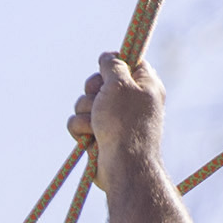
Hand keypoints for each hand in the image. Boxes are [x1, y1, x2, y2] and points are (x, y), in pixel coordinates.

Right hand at [64, 51, 167, 191]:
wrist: (123, 165)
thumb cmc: (125, 122)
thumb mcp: (120, 83)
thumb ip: (112, 65)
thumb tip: (107, 56)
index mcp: (144, 84)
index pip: (127, 61)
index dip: (113, 63)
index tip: (107, 68)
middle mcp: (129, 100)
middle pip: (99, 81)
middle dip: (93, 90)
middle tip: (100, 98)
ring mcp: (112, 119)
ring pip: (84, 103)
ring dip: (85, 111)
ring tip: (97, 124)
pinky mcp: (97, 136)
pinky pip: (78, 123)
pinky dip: (80, 129)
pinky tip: (90, 137)